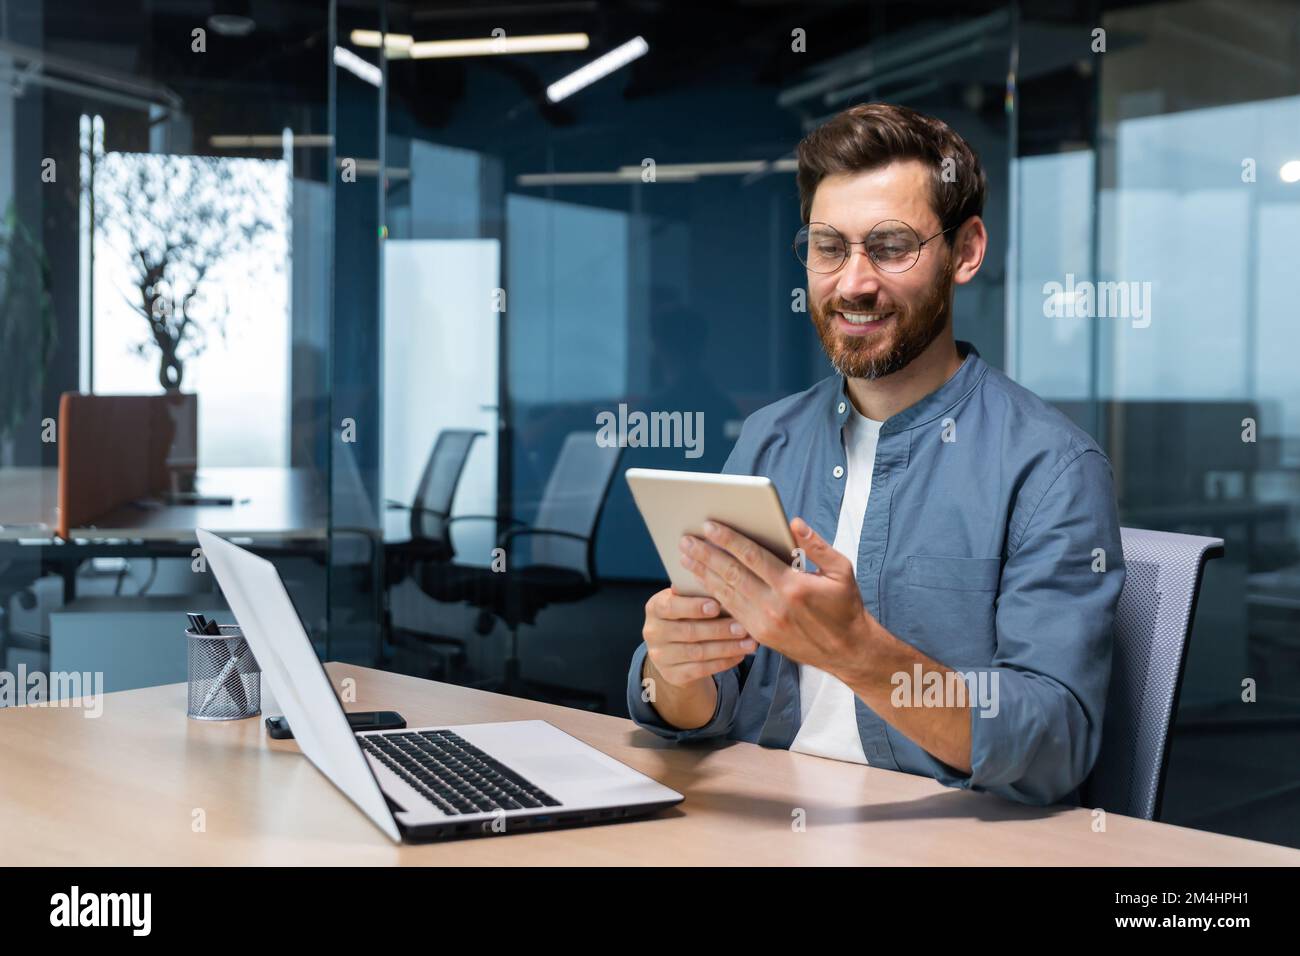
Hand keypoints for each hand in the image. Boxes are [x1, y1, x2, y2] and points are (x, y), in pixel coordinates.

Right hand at [641, 587, 756, 688]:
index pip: (670, 606)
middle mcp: (653, 632)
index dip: (693, 607)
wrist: (674, 649)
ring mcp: (660, 656)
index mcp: (655, 607)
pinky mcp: (672, 675)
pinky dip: (723, 662)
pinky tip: (740, 655)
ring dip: (726, 648)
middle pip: (689, 632)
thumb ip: (699, 596)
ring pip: (697, 653)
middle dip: (719, 630)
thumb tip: (726, 593)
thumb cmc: (687, 615)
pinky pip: (701, 670)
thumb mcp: (687, 602)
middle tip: (743, 628)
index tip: (716, 606)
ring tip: (749, 643)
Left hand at [677, 517, 876, 680]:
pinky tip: (700, 583)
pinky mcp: (759, 636)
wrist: (847, 651)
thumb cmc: (845, 606)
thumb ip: (817, 545)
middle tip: (685, 540)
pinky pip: (731, 611)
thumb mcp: (841, 571)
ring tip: (685, 557)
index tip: (710, 526)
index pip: (752, 556)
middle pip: (732, 574)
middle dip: (706, 555)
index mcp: (793, 586)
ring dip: (703, 574)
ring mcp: (764, 623)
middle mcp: (775, 605)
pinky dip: (713, 596)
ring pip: (726, 594)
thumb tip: (794, 523)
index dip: (728, 540)